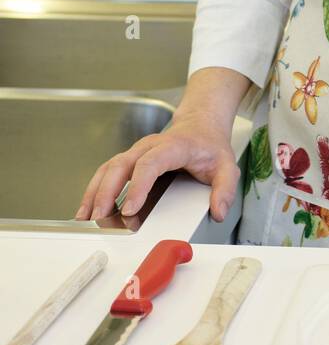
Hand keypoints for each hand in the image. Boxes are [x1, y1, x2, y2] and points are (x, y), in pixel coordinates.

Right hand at [75, 111, 240, 223]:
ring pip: (109, 167)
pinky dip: (95, 189)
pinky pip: (107, 172)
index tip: (130, 209)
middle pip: (121, 165)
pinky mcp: (129, 160)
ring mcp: (136, 152)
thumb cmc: (209, 146)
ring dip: (95, 191)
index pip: (150, 164)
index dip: (138, 186)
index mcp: (172, 147)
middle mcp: (149, 146)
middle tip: (100, 218)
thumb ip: (225, 188)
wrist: (200, 126)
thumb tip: (218, 211)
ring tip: (86, 217)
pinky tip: (88, 208)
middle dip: (107, 192)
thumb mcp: (226, 165)